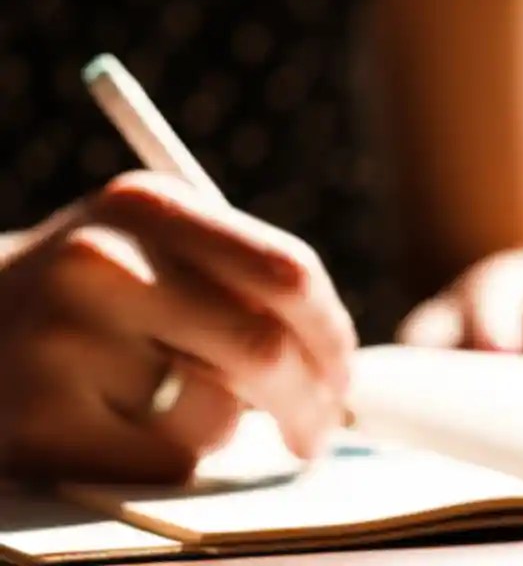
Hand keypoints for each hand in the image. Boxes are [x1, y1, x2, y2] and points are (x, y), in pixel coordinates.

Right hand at [0, 172, 354, 483]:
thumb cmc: (95, 297)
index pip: (287, 273)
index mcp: (146, 205)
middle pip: (263, 348)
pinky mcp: (37, 420)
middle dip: (311, 402)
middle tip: (318, 431)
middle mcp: (99, 262)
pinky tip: (125, 427)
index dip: (334, 335)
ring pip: (218, 411)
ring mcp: (59, 340)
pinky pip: (165, 459)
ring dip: (226, 424)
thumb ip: (245, 281)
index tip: (343, 374)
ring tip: (174, 402)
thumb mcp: (156, 249)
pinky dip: (173, 456)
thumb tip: (338, 364)